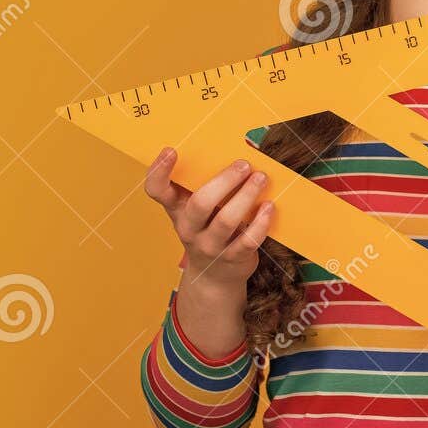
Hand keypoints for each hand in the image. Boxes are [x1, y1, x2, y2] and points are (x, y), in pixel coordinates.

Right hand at [142, 147, 273, 287]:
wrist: (214, 277)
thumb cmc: (208, 230)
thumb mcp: (198, 212)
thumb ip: (205, 188)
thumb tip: (232, 153)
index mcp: (177, 210)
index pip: (157, 191)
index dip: (159, 172)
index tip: (171, 150)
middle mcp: (189, 228)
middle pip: (200, 203)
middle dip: (224, 181)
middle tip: (243, 164)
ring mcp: (210, 245)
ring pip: (226, 220)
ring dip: (246, 196)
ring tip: (261, 178)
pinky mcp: (233, 258)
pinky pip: (248, 240)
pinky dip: (261, 222)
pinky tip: (269, 207)